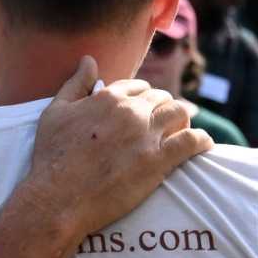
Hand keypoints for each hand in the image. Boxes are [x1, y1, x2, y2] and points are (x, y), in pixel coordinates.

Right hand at [27, 58, 210, 237]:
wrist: (58, 197)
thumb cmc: (52, 156)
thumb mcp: (55, 112)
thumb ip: (75, 83)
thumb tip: (89, 59)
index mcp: (108, 97)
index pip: (138, 87)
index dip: (142, 97)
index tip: (143, 110)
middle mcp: (131, 111)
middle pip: (161, 98)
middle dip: (162, 108)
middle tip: (161, 124)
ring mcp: (146, 135)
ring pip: (180, 113)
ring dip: (183, 119)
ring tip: (180, 131)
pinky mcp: (158, 161)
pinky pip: (192, 142)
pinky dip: (202, 140)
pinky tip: (204, 144)